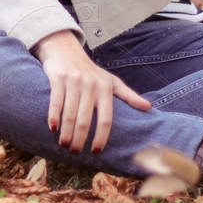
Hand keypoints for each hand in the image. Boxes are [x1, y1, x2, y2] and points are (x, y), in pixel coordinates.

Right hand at [32, 31, 151, 153]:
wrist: (66, 50)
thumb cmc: (91, 71)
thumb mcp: (112, 81)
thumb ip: (129, 95)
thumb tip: (149, 108)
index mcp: (106, 89)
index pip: (106, 119)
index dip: (101, 137)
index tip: (96, 151)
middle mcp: (91, 86)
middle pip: (85, 120)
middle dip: (80, 139)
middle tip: (75, 152)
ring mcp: (74, 82)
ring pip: (69, 114)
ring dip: (66, 133)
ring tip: (64, 144)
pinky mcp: (59, 79)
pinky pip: (56, 102)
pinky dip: (54, 117)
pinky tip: (53, 128)